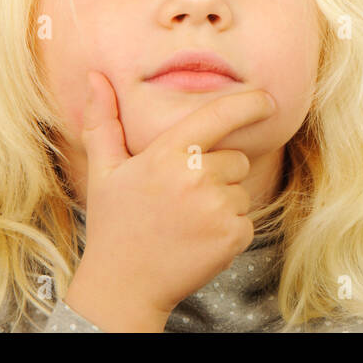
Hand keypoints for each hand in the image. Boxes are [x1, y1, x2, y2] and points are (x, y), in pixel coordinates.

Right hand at [63, 71, 275, 331]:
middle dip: (217, 174)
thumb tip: (95, 76)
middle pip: (236, 159)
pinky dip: (229, 230)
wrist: (123, 287)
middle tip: (181, 199)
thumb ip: (104, 120)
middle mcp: (194, 176)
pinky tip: (198, 240)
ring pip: (242, 190)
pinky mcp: (233, 235)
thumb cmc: (115, 223)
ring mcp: (216, 208)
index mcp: (166, 153)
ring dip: (223, 203)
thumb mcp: (104, 170)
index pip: (219, 115)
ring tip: (186, 221)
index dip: (249, 104)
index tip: (268, 101)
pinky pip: (247, 219)